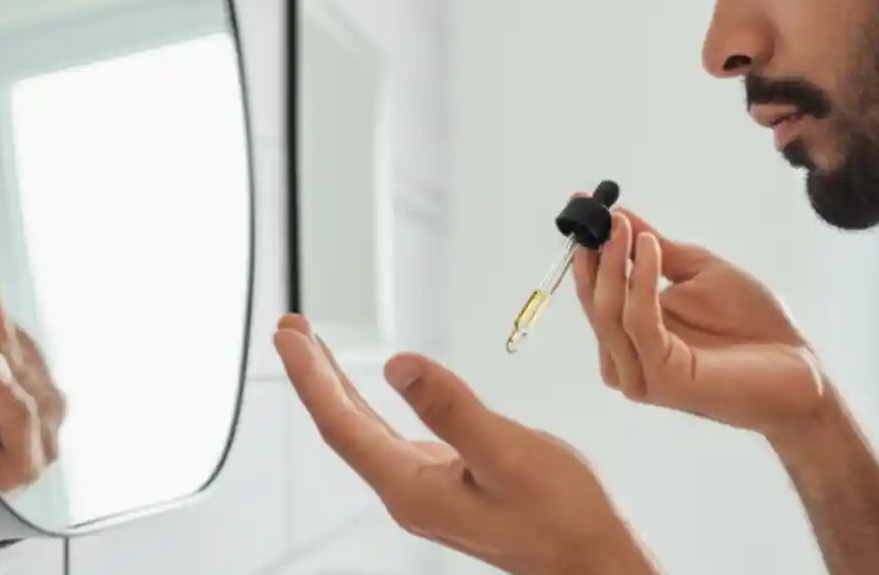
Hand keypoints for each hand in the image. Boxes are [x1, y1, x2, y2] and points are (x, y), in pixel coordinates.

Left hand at [274, 314, 658, 574]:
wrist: (591, 560)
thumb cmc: (560, 514)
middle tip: (290, 328)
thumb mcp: (507, 453)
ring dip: (338, 387)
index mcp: (412, 488)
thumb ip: (451, 408)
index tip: (287, 334)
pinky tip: (370, 390)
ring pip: (365, 432)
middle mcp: (407, 493)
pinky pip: (390, 439)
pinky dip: (371, 405)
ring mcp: (424, 492)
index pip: (342, 423)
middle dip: (313, 374)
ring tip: (315, 349)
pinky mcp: (445, 486)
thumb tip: (397, 364)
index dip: (310, 375)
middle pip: (343, 425)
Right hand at [573, 209, 826, 436]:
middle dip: (595, 253)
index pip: (594, 291)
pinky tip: (649, 249)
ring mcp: (642, 374)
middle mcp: (627, 360)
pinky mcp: (662, 379)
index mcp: (631, 337)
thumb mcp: (697, 272)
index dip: (587, 249)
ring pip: (608, 312)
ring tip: (624, 226)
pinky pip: (639, 322)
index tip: (581, 205)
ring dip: (613, 263)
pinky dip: (640, 281)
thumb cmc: (752, 325)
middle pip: (593, 302)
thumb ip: (656, 250)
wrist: (798, 367)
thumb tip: (618, 216)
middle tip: (601, 214)